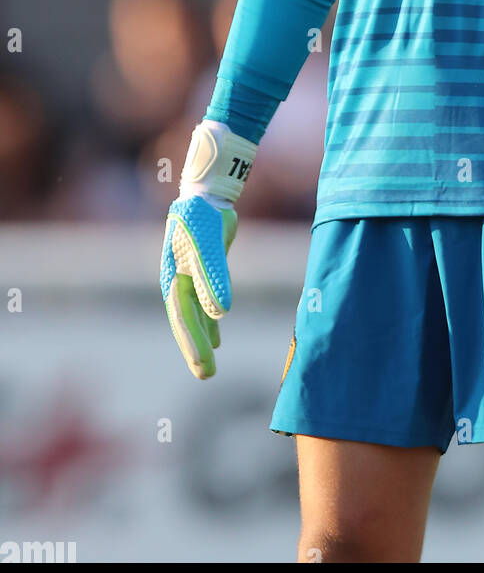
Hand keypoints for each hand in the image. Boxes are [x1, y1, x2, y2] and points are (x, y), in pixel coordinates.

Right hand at [160, 195, 236, 379]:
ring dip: (202, 341)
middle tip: (207, 376)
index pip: (183, 318)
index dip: (193, 344)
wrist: (206, 195)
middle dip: (195, 350)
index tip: (205, 366)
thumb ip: (213, 279)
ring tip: (210, 367)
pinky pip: (205, 304)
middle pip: (186, 322)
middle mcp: (178, 283)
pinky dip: (211, 322)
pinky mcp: (204, 273)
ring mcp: (190, 279)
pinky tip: (217, 339)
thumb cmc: (203, 218)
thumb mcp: (208, 247)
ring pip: (196, 317)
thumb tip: (220, 313)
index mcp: (173, 279)